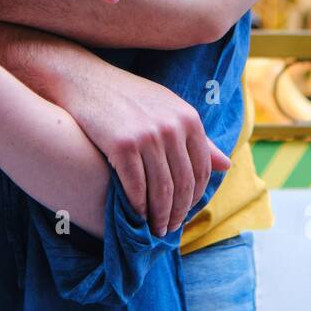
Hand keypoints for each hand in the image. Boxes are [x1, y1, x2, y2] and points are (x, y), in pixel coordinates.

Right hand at [54, 55, 229, 235]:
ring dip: (159, 216)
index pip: (201, 170)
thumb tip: (227, 165)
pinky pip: (136, 187)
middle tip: (169, 230)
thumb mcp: (168, 109)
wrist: (84, 80)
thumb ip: (199, 139)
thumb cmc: (127, 97)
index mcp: (189, 118)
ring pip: (161, 190)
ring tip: (154, 229)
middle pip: (183, 184)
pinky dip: (138, 207)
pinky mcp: (122, 144)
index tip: (185, 213)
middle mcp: (173, 127)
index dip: (194, 198)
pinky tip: (136, 216)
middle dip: (177, 212)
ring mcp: (148, 135)